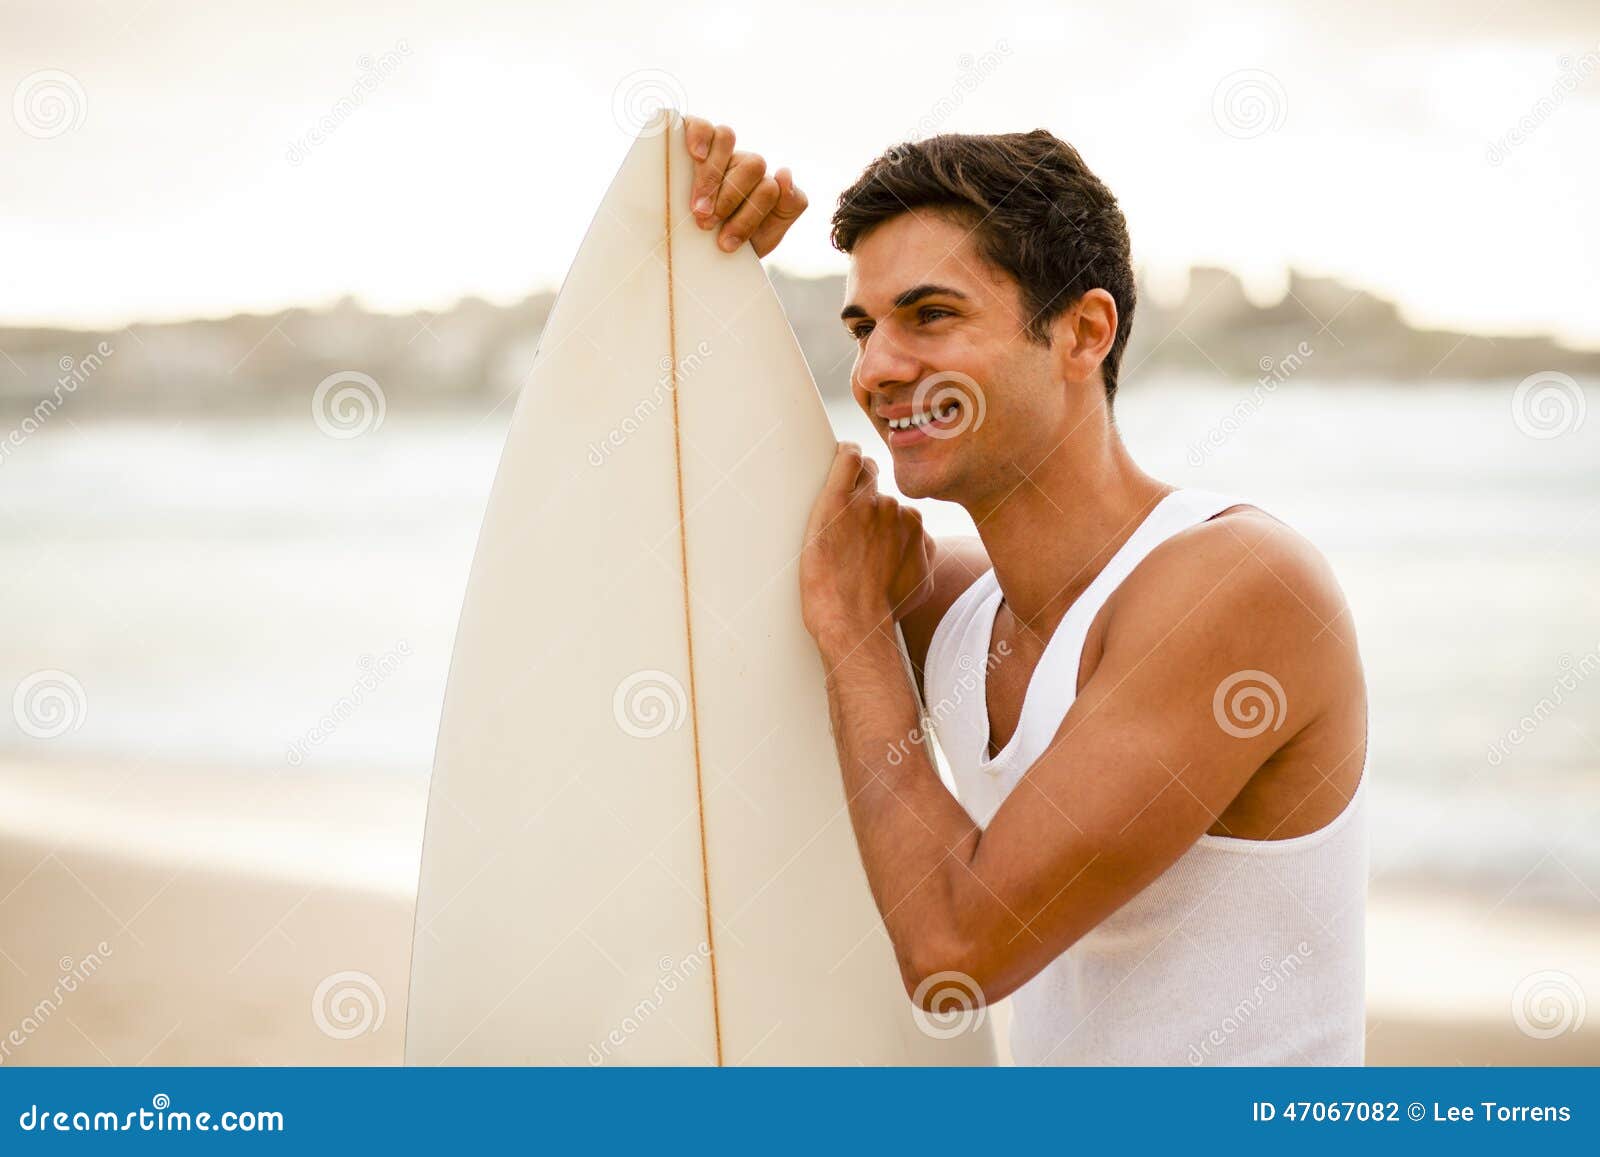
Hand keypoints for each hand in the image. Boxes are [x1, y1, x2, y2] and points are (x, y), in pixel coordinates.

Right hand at [683, 115, 808, 257]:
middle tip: (707, 224)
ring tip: (697, 208)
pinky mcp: (691, 137)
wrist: (697, 251)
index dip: (749, 216)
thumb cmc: (729, 240)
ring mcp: (718, 149)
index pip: (770, 188)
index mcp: (762, 183)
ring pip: (727, 139)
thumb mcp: (766, 234)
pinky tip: (696, 155)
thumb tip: (784, 174)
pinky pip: (700, 125)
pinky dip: (699, 137)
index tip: (726, 241)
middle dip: (730, 199)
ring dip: (711, 177)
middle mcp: (742, 163)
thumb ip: (789, 206)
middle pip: (753, 164)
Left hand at [800, 443, 933, 649]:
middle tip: (845, 527)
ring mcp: (867, 503)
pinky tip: (838, 460)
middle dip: (864, 503)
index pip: (897, 507)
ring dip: (851, 485)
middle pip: (878, 490)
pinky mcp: (837, 500)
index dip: (878, 521)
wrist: (851, 621)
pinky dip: (843, 455)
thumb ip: (925, 554)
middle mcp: (894, 509)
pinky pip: (847, 459)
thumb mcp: (922, 585)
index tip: (863, 534)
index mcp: (914, 524)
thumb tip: (918, 544)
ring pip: (863, 472)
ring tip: (835, 510)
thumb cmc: (882, 610)